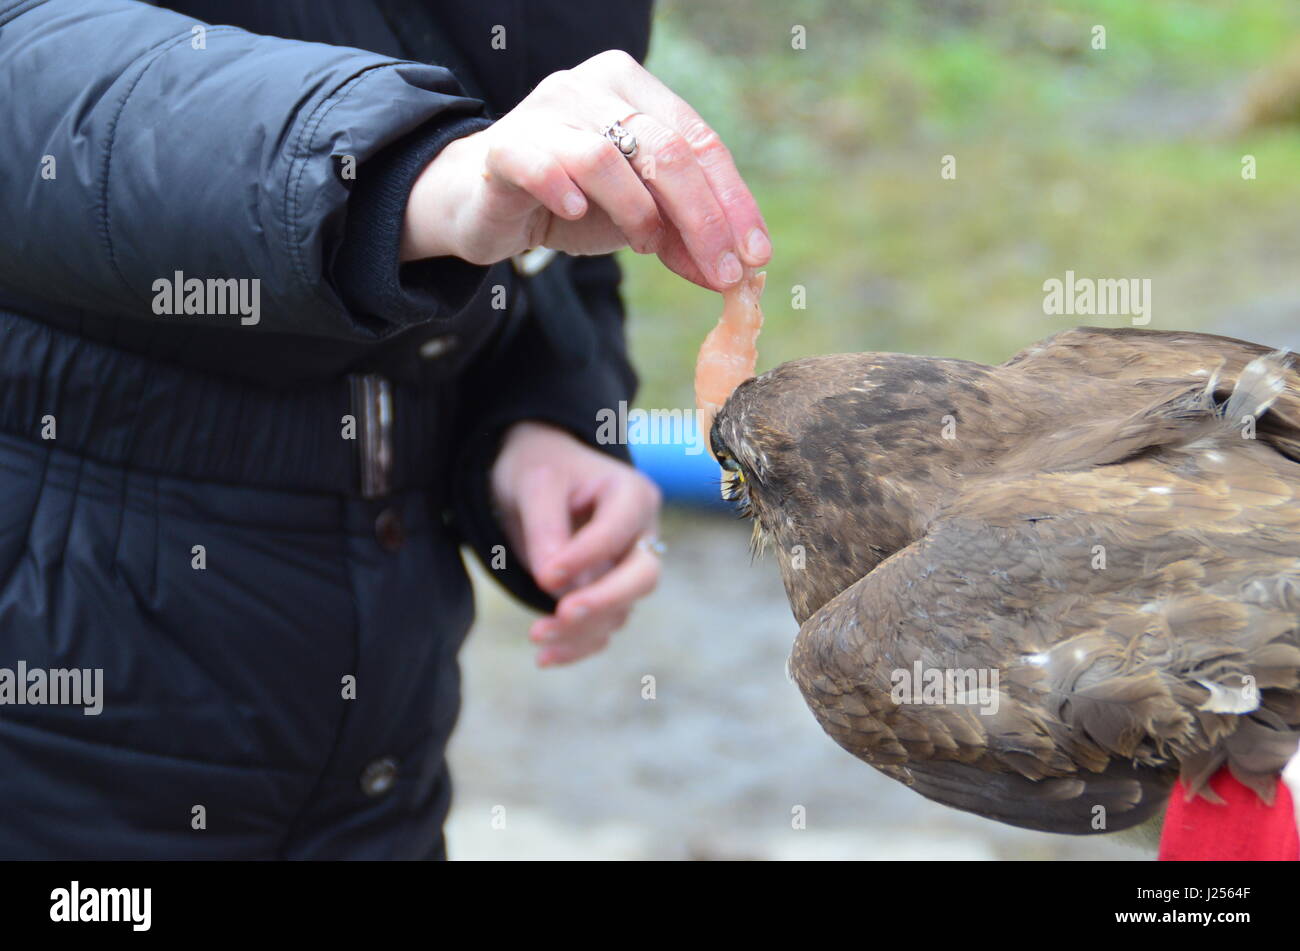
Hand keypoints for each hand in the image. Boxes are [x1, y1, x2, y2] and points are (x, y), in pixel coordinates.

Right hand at [401, 49, 771, 289]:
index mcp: (636, 90)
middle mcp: (592, 86)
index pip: (700, 141)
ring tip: (643, 245)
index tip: (755, 256)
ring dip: (638, 212)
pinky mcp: (503, 145)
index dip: (733, 202)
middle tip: (722, 272)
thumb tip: (734, 275)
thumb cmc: (573, 203)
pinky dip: (565, 189)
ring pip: (607, 156)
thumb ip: (684, 236)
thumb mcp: (640, 219)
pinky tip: (578, 214)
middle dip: (703, 220)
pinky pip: (541, 163)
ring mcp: (545, 109)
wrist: (488, 204)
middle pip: (665, 150)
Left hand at [490, 421, 661, 665]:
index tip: (544, 575)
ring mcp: (629, 569)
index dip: (583, 557)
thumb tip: (553, 583)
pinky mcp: (611, 596)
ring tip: (536, 636)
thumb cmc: (541, 469)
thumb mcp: (535, 483)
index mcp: (632, 495)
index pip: (616, 533)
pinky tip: (545, 657)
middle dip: (604, 600)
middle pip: (643, 577)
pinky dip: (577, 646)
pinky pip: (604, 629)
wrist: (537, 477)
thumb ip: (545, 527)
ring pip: (621, 611)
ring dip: (581, 630)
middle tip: (564, 613)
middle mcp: (641, 535)